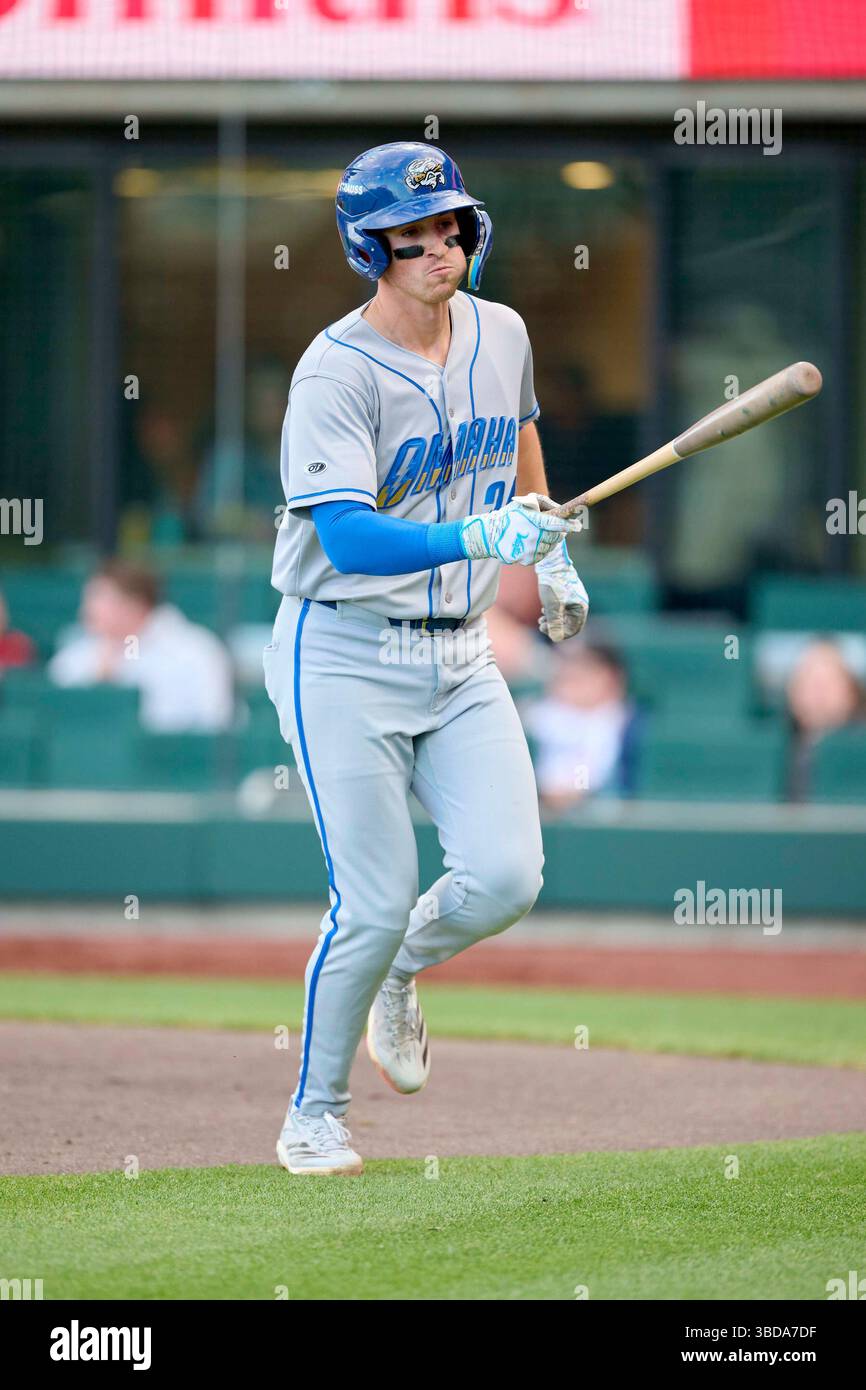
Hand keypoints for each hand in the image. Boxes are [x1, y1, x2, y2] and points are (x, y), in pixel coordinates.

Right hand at [459, 493, 579, 567]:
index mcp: (534, 521)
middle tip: (555, 529)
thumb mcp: (525, 503)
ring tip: (536, 535)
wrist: (490, 535)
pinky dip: (539, 550)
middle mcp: (534, 536)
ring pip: (550, 547)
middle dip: (558, 533)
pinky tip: (530, 543)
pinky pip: (541, 555)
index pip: (557, 524)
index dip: (570, 526)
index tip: (578, 526)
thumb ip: (545, 503)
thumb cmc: (510, 515)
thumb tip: (562, 510)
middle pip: (556, 537)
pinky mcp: (527, 560)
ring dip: (548, 541)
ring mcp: (530, 550)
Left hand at [536, 540, 588, 641]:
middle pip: (569, 623)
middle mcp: (580, 603)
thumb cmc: (553, 584)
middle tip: (540, 625)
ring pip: (564, 616)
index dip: (561, 634)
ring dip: (552, 620)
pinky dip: (552, 612)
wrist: (550, 562)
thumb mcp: (552, 606)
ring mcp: (573, 598)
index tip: (546, 632)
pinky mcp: (566, 593)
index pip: (574, 629)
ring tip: (540, 619)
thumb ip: (554, 623)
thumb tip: (556, 639)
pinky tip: (543, 611)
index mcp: (581, 607)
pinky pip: (561, 608)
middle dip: (554, 627)